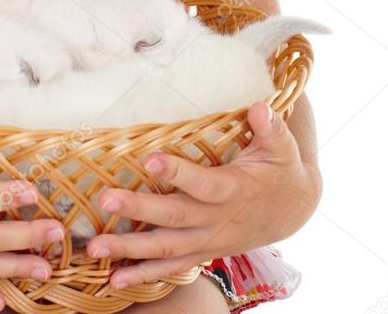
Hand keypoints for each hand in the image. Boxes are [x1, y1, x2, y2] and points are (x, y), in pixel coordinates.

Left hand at [84, 101, 321, 287]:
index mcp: (233, 190)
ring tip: (95, 249)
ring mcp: (207, 240)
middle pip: (173, 217)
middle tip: (105, 199)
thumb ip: (271, 128)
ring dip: (129, 249)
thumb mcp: (282, 147)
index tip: (149, 158)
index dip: (177, 172)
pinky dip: (142, 275)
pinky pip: (170, 268)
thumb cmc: (280, 170)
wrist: (291, 209)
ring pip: (165, 249)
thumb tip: (259, 107)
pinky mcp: (201, 251)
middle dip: (138, 209)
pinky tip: (113, 280)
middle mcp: (216, 220)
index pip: (202, 183)